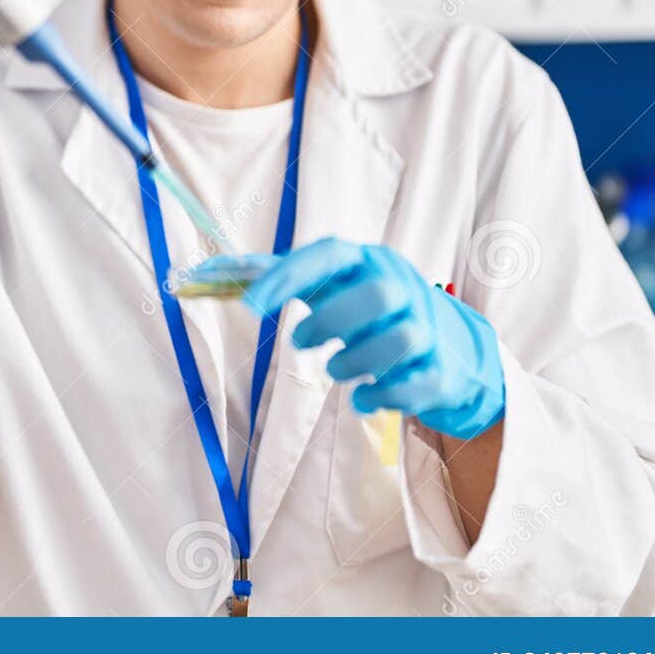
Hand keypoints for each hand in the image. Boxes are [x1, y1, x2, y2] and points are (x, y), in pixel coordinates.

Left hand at [242, 239, 504, 439]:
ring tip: (335, 369)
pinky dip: (380, 398)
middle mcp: (403, 289)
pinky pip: (414, 386)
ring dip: (354, 361)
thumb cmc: (368, 313)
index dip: (288, 276)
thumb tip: (204, 273)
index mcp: (369, 262)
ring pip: (399, 339)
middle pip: (376, 294)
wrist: (450, 349)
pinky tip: (362, 399)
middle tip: (300, 341)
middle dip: (331, 322)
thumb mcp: (329, 287)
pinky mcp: (441, 372)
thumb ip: (273, 278)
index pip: (330, 254)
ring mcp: (428, 330)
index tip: (249, 307)